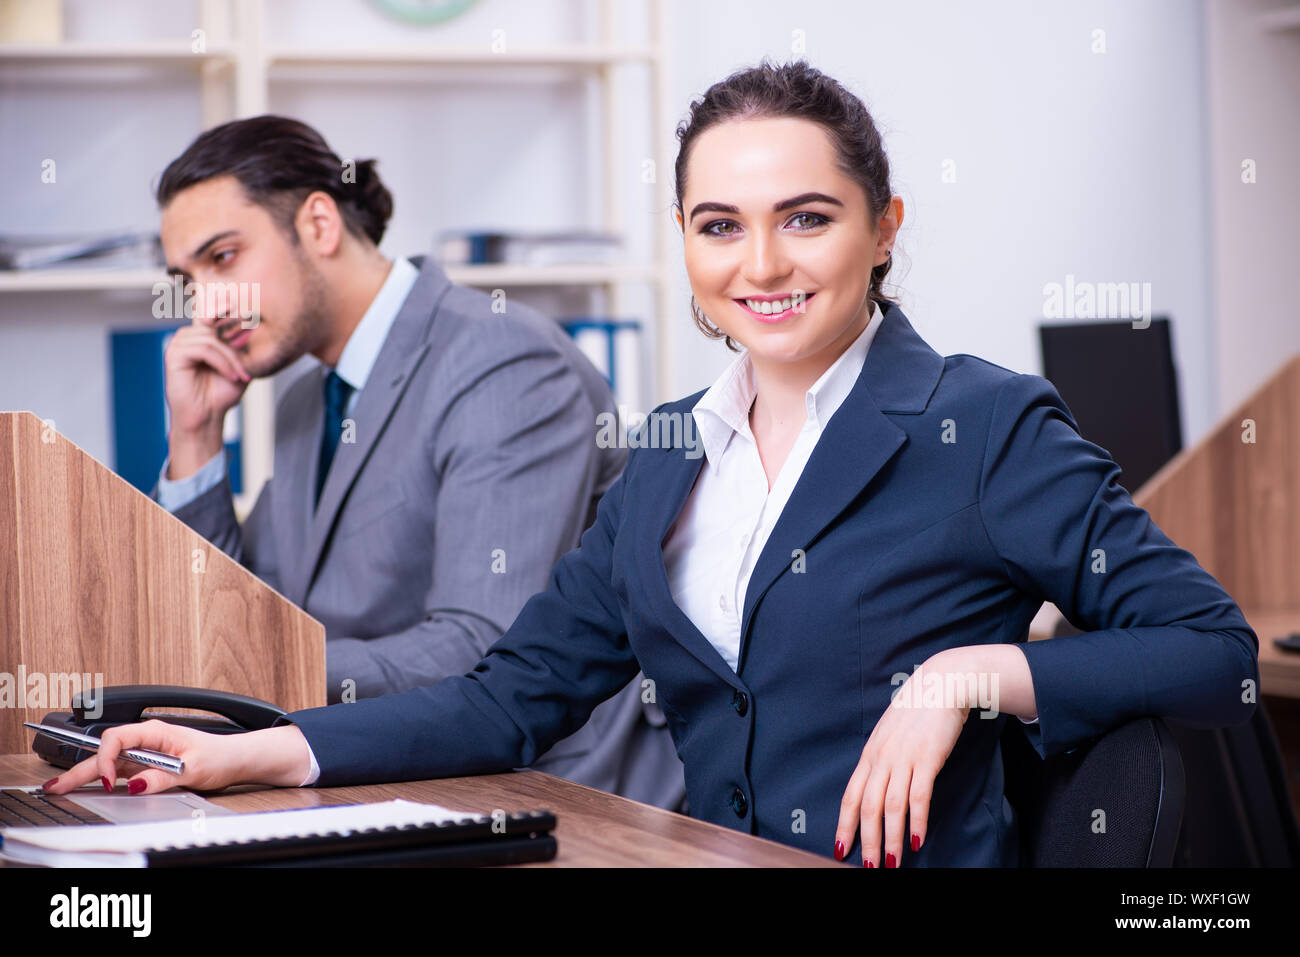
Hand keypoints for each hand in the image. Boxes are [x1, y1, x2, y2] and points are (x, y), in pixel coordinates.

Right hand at [40, 720, 312, 795]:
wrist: (236, 759)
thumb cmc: (220, 755)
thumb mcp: (195, 768)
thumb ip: (165, 777)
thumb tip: (138, 784)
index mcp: (156, 732)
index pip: (117, 739)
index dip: (108, 760)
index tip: (111, 782)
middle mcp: (147, 740)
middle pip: (106, 753)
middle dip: (80, 769)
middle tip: (56, 786)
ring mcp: (145, 754)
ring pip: (109, 763)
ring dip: (85, 774)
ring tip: (59, 788)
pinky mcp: (147, 766)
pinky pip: (120, 772)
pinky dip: (101, 779)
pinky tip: (86, 787)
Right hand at [163, 323, 250, 477]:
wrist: (208, 416)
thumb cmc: (221, 394)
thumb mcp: (240, 366)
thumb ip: (243, 345)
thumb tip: (252, 324)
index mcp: (201, 335)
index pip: (214, 312)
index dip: (228, 308)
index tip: (250, 315)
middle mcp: (188, 335)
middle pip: (216, 328)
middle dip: (235, 351)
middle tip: (245, 372)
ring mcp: (179, 343)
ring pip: (212, 339)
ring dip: (231, 359)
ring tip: (238, 376)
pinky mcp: (174, 354)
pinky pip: (204, 349)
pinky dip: (221, 362)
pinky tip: (230, 376)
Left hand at [835, 659, 972, 866]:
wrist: (941, 683)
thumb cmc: (917, 710)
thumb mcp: (889, 733)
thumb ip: (883, 759)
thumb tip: (877, 786)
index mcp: (870, 753)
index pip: (850, 795)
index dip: (844, 824)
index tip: (840, 848)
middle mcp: (882, 758)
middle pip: (867, 806)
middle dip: (867, 841)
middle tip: (868, 867)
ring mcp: (904, 757)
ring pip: (891, 806)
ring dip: (892, 838)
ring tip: (893, 863)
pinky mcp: (927, 758)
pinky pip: (919, 796)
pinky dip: (917, 820)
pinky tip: (917, 839)